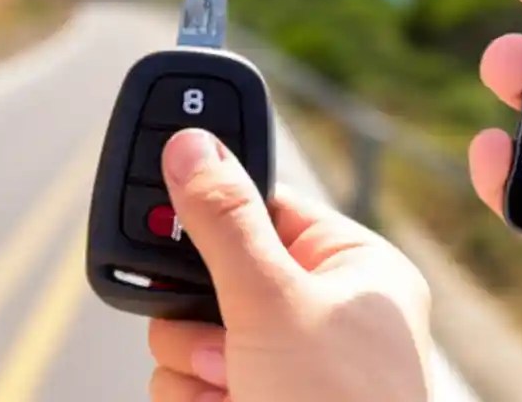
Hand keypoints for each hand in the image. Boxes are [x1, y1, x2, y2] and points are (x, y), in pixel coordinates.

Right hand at [147, 129, 431, 401]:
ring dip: (197, 363)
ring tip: (237, 386)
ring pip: (194, 329)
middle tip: (226, 337)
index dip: (216, 214)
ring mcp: (287, 365)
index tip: (168, 212)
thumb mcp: (275, 304)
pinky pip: (190, 379)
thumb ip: (223, 223)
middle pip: (215, 271)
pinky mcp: (254, 401)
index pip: (267, 206)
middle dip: (203, 312)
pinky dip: (196, 398)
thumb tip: (191, 145)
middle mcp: (322, 313)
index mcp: (354, 269)